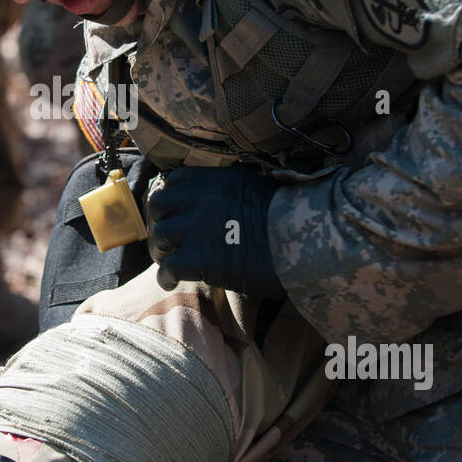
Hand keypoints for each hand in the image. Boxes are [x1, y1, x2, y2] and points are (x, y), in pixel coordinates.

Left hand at [146, 165, 285, 298]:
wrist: (302, 242)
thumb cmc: (289, 218)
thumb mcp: (258, 188)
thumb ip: (233, 192)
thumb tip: (227, 203)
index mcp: (215, 179)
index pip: (176, 181)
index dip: (172, 199)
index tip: (175, 211)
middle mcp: (199, 198)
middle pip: (159, 206)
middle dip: (160, 222)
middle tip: (168, 239)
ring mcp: (195, 227)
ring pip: (160, 236)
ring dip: (161, 250)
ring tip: (168, 261)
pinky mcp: (198, 258)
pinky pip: (168, 268)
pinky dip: (166, 277)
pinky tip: (171, 282)